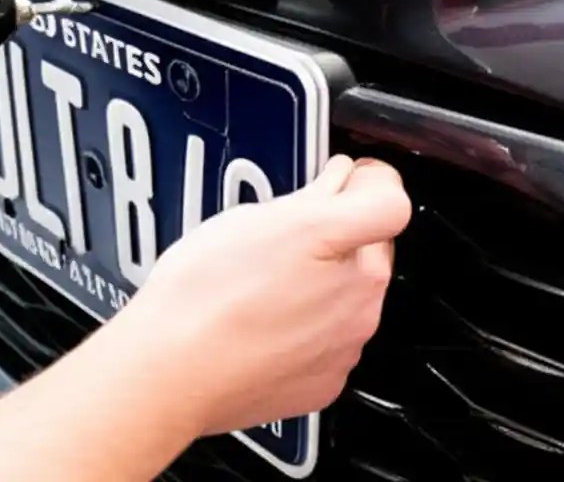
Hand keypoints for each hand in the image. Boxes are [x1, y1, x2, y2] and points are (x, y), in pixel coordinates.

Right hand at [112, 155, 411, 436]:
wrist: (171, 372)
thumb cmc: (204, 297)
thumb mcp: (255, 217)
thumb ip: (315, 193)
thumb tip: (338, 181)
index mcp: (352, 254)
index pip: (391, 199)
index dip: (369, 182)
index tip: (349, 180)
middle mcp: (362, 303)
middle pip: (372, 249)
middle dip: (340, 235)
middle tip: (286, 235)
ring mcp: (345, 347)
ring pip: (349, 297)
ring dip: (322, 284)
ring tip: (262, 285)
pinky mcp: (326, 382)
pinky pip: (329, 341)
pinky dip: (307, 328)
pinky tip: (264, 321)